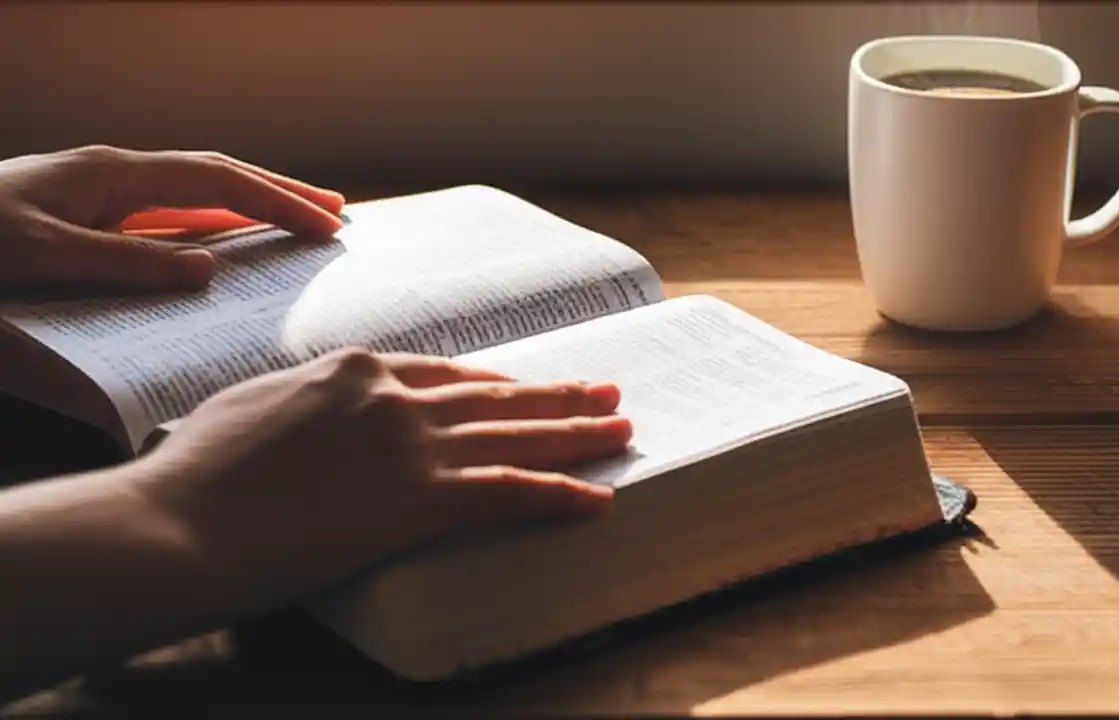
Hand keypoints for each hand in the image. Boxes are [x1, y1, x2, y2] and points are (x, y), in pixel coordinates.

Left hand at [0, 145, 344, 292]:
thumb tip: (208, 272)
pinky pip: (167, 219)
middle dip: (280, 191)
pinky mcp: (85, 220)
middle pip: (217, 175)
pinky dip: (211, 227)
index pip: (218, 182)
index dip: (278, 202)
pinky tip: (225, 247)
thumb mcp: (43, 259)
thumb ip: (127, 264)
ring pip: (195, 194)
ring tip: (297, 221)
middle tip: (337, 212)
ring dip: (250, 206)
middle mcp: (112, 178)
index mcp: (112, 177)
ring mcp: (99, 196)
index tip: (326, 226)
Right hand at [133, 348, 629, 611]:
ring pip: (516, 435)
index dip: (496, 384)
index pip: (445, 374)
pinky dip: (559, 494)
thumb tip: (310, 412)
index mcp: (352, 371)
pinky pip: (509, 491)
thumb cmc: (194, 476)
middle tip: (606, 392)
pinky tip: (596, 498)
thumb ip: (301, 405)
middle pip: (496, 396)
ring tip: (623, 431)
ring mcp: (411, 445)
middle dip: (557, 395)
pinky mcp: (421, 498)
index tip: (528, 387)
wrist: (177, 522)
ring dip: (578, 435)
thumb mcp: (250, 410)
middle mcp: (393, 397)